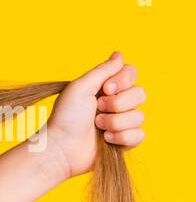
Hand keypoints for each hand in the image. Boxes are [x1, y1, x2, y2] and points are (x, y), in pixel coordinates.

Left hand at [45, 50, 146, 178]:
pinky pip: (139, 135)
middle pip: (140, 94)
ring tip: (97, 127)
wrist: (61, 147)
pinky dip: (122, 137)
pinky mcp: (124, 141)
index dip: (123, 80)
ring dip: (116, 122)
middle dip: (117, 103)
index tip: (105, 89)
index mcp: (106, 88)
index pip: (131, 73)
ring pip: (139, 116)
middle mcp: (116, 103)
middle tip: (97, 110)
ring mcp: (121, 122)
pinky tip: (106, 139)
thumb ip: (103, 70)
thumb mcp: (81, 87)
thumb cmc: (66, 117)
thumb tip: (119, 54)